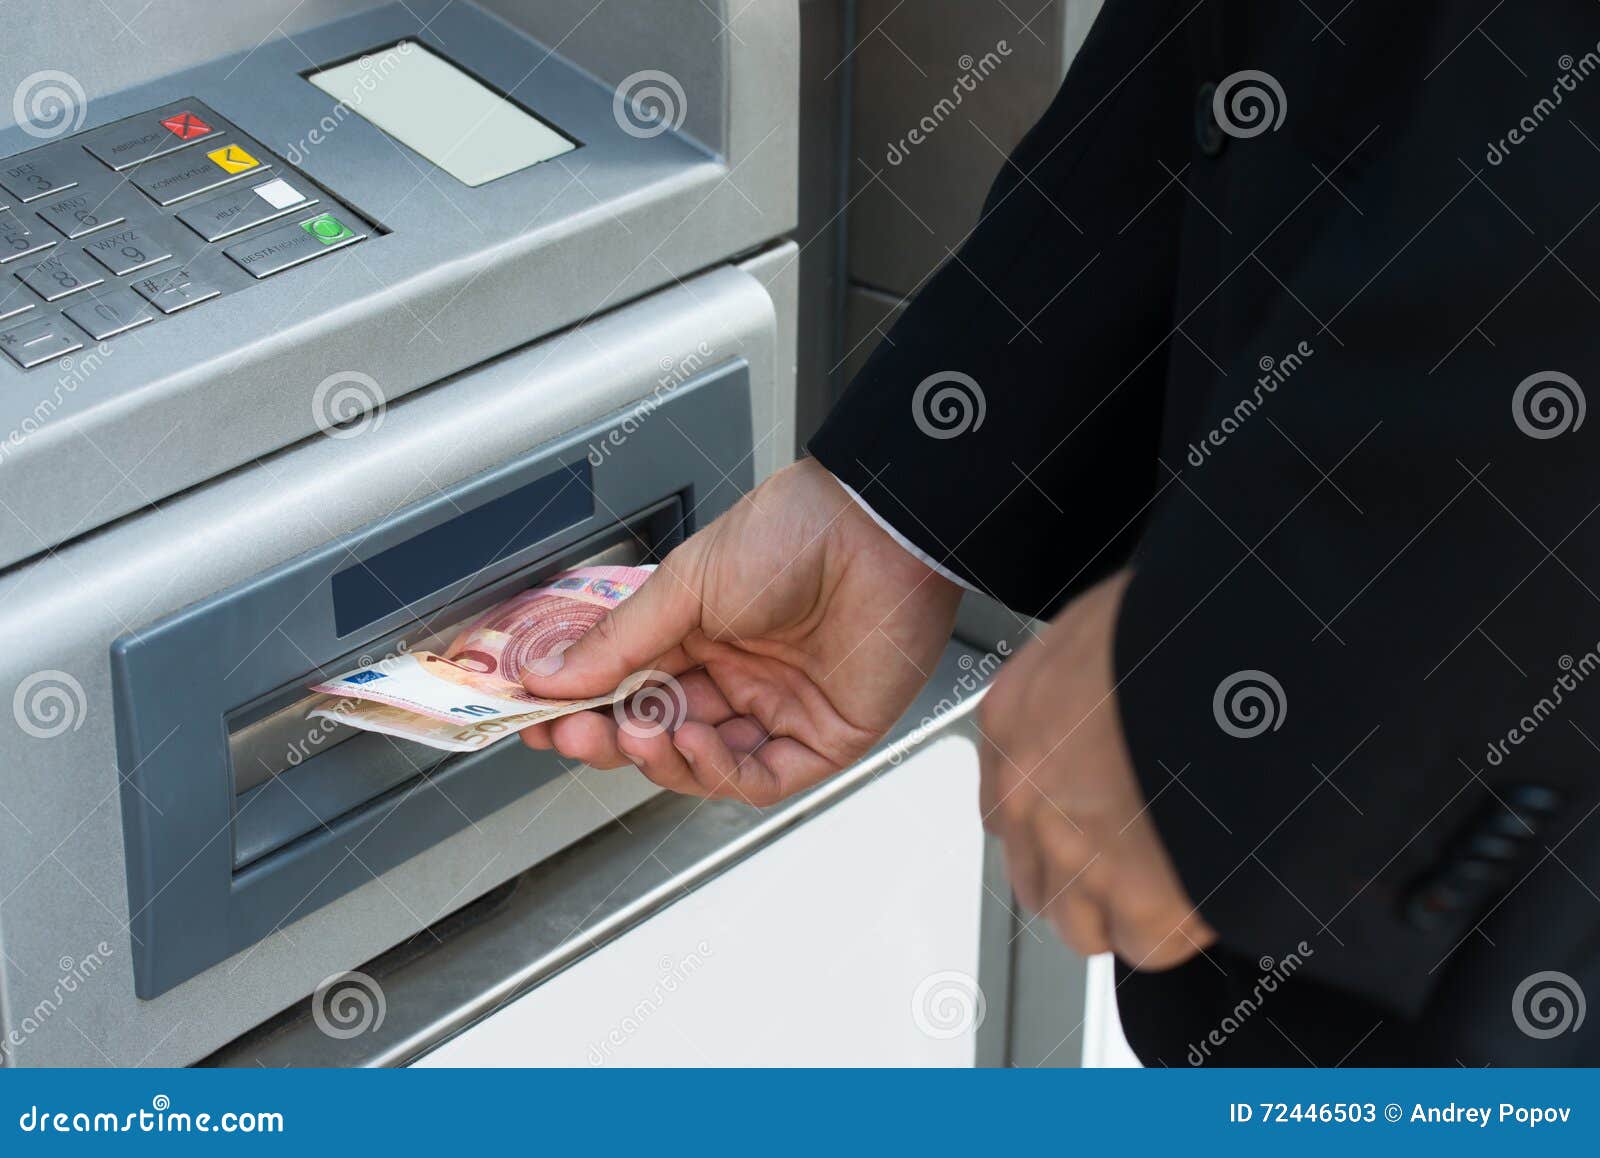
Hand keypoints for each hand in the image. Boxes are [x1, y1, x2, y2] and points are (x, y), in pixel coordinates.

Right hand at [519, 458, 962, 803]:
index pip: (628, 688)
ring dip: (661, 758)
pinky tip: (693, 742)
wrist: (874, 530)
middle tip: (571, 734)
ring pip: (704, 765)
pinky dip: (719, 771)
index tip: (535, 718)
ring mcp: (779, 709)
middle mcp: (738, 676)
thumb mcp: (686, 585)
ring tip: (635, 733)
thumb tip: (550, 677)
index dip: (583, 709)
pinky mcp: (823, 738)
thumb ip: (619, 641)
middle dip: (610, 740)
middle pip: (660, 733)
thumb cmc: (792, 534)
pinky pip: (759, 777)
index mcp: (701, 634)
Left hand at [978, 568, 1215, 968]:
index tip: (1093, 821)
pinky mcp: (1142, 895)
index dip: (1058, 822)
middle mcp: (1027, 793)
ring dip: (1128, 911)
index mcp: (1012, 719)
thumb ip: (1085, 683)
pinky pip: (1149, 945)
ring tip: (1182, 875)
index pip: (1007, 807)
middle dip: (1086, 876)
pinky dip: (1181, 928)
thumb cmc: (1183, 622)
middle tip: (1143, 853)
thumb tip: (1108, 704)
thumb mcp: (1107, 629)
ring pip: (1082, 924)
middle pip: (1037, 877)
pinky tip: (1211, 887)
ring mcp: (1078, 850)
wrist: (1247, 646)